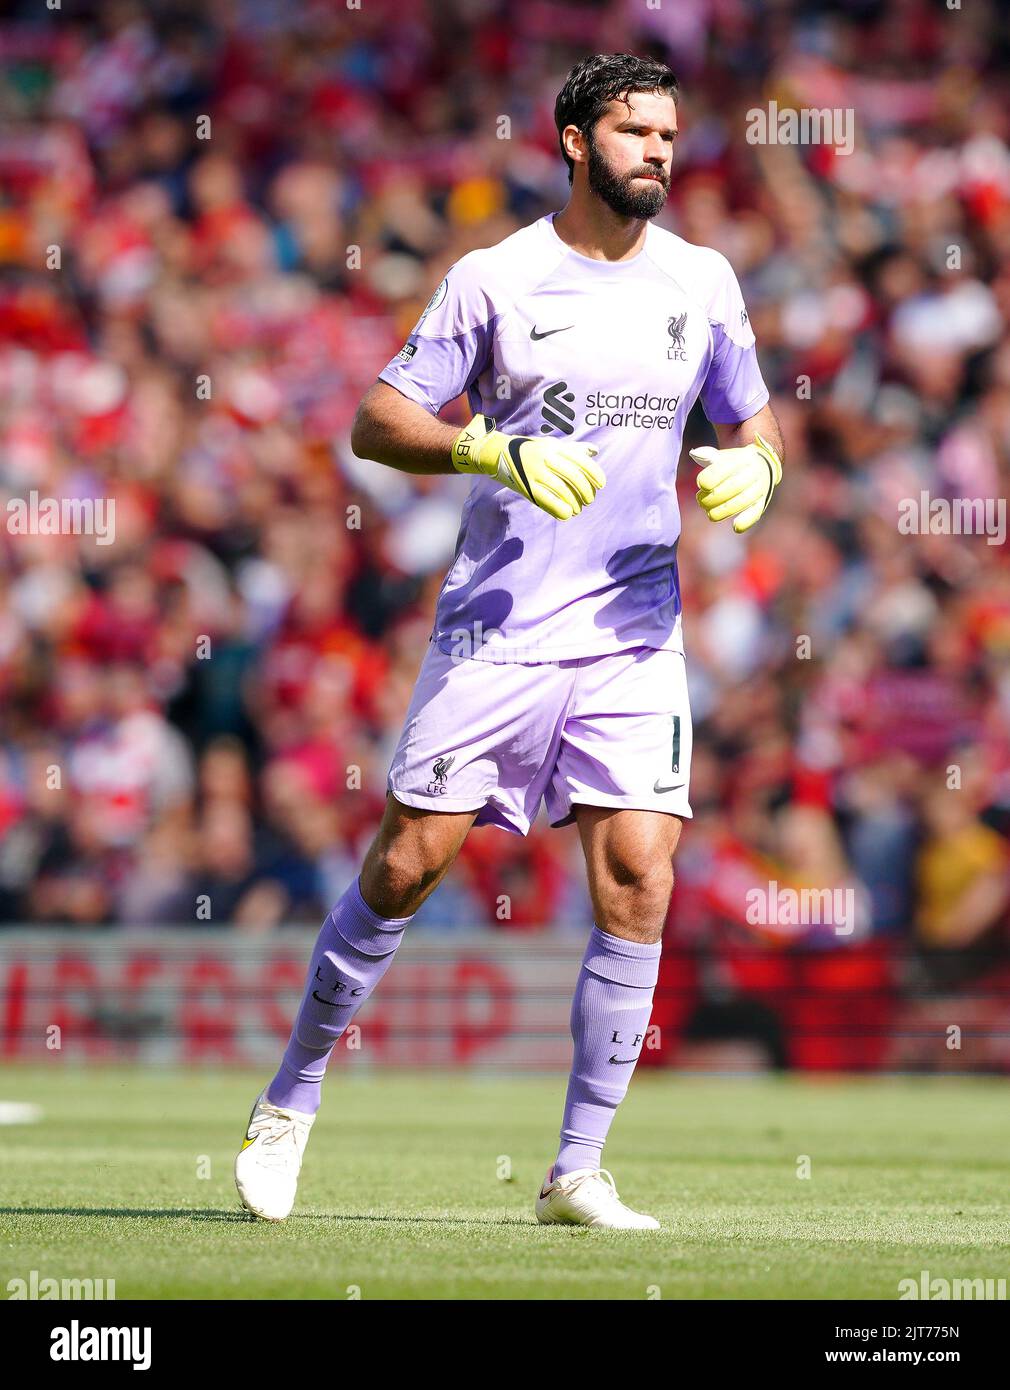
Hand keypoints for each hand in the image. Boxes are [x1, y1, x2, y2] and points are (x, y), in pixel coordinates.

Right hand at [451, 414, 604, 520]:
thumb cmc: (531, 450)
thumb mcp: (551, 445)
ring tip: (578, 508)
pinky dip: (559, 509)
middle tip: (589, 500)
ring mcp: (535, 472)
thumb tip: (594, 451)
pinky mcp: (527, 486)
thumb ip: (573, 449)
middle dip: (586, 491)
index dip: (595, 474)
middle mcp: (546, 458)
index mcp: (555, 447)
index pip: (581, 460)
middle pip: (573, 476)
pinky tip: (567, 514)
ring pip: (562, 490)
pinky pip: (546, 500)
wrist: (499, 453)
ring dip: (574, 502)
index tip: (601, 485)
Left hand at [689, 433, 781, 532]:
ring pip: (743, 501)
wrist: (762, 466)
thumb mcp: (723, 456)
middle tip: (700, 501)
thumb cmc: (734, 463)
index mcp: (742, 458)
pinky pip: (756, 512)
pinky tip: (735, 526)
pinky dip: (746, 521)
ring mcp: (760, 488)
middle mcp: (754, 472)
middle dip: (713, 497)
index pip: (725, 468)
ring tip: (710, 514)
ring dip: (723, 510)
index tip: (701, 485)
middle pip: (734, 486)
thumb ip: (708, 455)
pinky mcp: (762, 502)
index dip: (710, 478)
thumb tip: (695, 454)